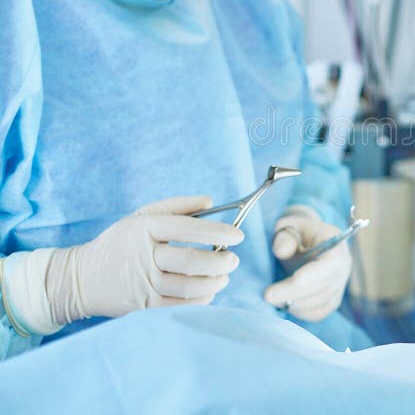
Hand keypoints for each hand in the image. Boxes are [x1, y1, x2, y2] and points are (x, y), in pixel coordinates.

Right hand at [46, 196, 243, 323]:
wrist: (80, 279)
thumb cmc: (121, 242)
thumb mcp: (142, 216)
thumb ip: (178, 207)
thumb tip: (211, 202)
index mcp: (144, 228)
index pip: (186, 228)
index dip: (217, 231)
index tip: (238, 235)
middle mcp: (142, 256)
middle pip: (190, 261)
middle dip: (220, 261)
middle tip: (233, 259)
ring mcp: (141, 284)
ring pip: (187, 286)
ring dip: (214, 281)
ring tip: (224, 275)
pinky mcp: (142, 307)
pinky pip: (180, 306)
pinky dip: (201, 299)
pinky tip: (209, 290)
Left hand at [265, 206, 351, 321]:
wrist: (304, 242)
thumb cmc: (295, 233)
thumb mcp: (287, 227)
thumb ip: (284, 237)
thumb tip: (283, 250)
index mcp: (336, 242)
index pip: (332, 261)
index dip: (316, 272)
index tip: (295, 280)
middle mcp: (343, 264)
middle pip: (325, 284)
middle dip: (295, 292)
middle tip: (268, 295)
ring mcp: (340, 283)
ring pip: (322, 300)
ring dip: (296, 303)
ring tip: (273, 298)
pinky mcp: (333, 298)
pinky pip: (320, 311)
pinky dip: (302, 312)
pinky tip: (284, 305)